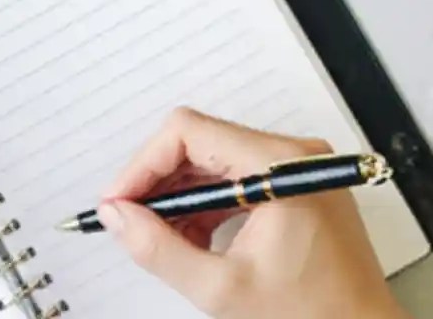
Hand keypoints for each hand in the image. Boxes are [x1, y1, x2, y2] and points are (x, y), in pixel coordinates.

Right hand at [100, 107, 407, 318]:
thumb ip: (158, 249)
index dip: (144, 164)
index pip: (188, 132)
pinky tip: (193, 240)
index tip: (121, 200)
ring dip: (180, 196)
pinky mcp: (295, 183)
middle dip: (159, 184)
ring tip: (166, 240)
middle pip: (198, 141)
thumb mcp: (221, 288)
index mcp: (280, 165)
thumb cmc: (313, 314)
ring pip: (211, 159)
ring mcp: (296, 167)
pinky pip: (234, 177)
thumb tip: (118, 215)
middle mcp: (292, 154)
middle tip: (132, 221)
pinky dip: (205, 204)